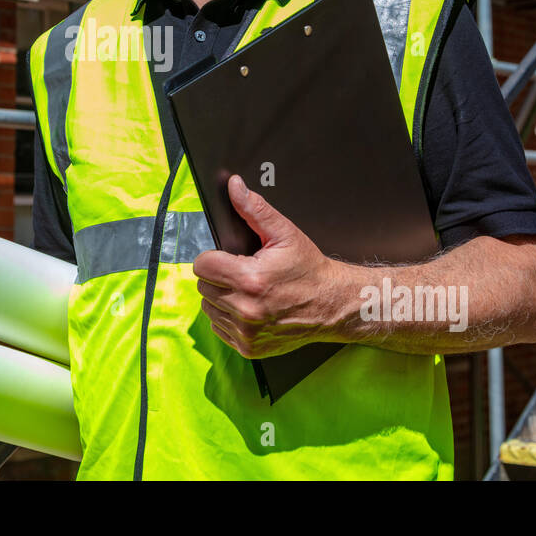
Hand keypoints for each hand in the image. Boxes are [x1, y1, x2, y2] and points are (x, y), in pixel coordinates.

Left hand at [192, 174, 345, 358]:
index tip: (231, 258)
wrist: (332, 305)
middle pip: (203, 286)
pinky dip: (229, 318)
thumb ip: (255, 210)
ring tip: (249, 291)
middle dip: (219, 276)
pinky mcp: (249, 348)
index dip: (215, 258)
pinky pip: (219, 328)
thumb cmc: (309, 270)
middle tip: (244, 273)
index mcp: (250, 280)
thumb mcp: (285, 234)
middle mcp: (245, 310)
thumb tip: (234, 187)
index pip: (202, 266)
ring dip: (222, 298)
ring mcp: (246, 332)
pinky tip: (250, 309)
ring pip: (209, 308)